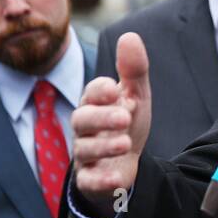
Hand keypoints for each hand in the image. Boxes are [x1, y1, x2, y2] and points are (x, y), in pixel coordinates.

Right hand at [71, 32, 150, 217]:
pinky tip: (116, 177)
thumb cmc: (125, 124)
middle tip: (124, 117)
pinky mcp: (91, 179)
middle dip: (101, 118)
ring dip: (104, 146)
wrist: (125, 163)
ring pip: (84, 149)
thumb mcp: (135, 96)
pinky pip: (89, 181)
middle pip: (82, 120)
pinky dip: (101, 180)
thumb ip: (133, 70)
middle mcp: (85, 128)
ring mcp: (86, 154)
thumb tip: (130, 36)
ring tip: (126, 143)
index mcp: (95, 104)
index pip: (91, 93)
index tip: (115, 91)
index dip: (100, 91)